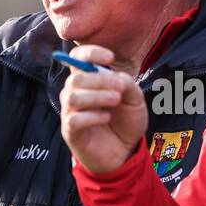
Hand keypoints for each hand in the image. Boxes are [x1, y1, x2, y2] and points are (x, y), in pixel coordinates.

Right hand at [58, 44, 146, 172]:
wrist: (125, 152)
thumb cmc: (126, 122)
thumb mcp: (135, 100)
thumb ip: (128, 84)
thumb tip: (116, 76)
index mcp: (88, 80)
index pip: (77, 58)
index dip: (90, 53)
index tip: (110, 57)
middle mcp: (75, 93)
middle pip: (76, 78)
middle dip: (100, 80)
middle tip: (120, 88)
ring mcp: (70, 112)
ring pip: (72, 96)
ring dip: (97, 96)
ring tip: (116, 100)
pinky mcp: (70, 131)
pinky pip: (74, 119)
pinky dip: (92, 116)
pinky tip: (106, 117)